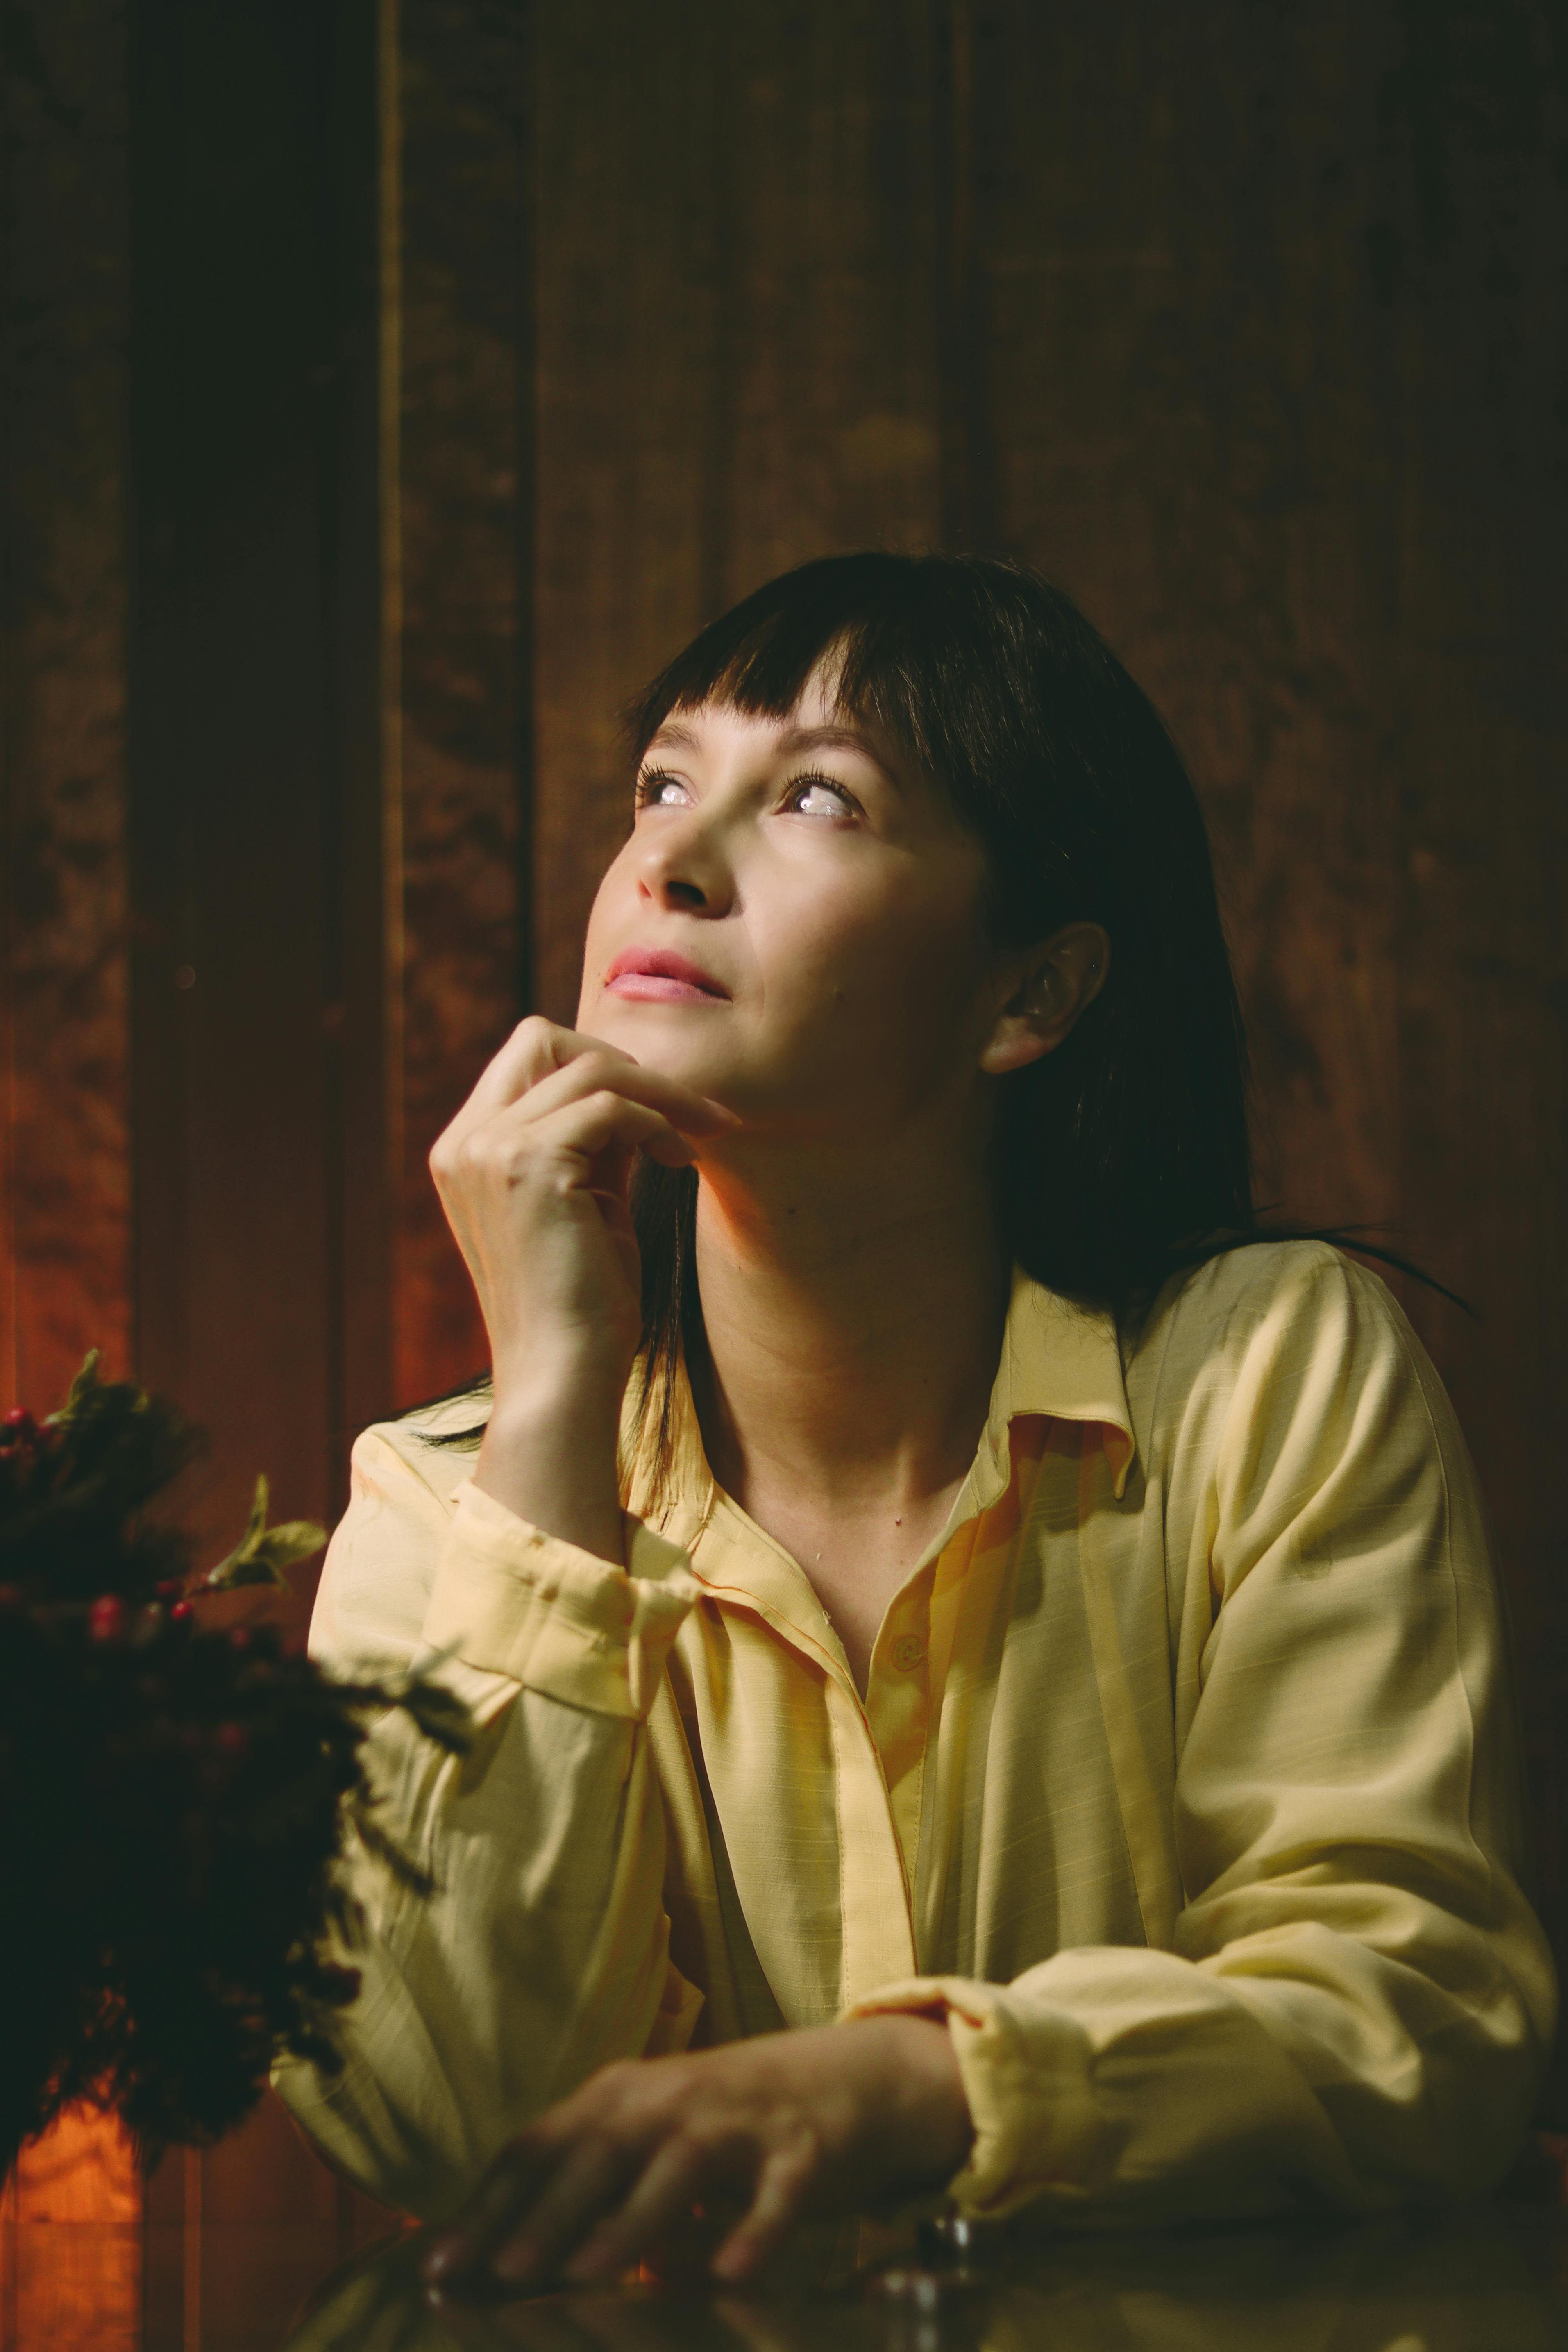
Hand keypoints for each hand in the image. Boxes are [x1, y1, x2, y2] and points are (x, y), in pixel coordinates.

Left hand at [420, 2017, 972, 2296]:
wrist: (847, 2078)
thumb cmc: (727, 2121)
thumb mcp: (650, 2138)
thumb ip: (587, 2188)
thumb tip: (501, 2255)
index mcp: (624, 2097)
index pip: (540, 2147)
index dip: (488, 2204)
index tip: (439, 2263)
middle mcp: (673, 2099)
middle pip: (597, 2153)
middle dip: (544, 2215)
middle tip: (497, 2271)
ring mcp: (740, 2122)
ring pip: (677, 2170)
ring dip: (628, 2224)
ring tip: (585, 2273)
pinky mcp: (803, 2152)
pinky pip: (776, 2197)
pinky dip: (753, 2233)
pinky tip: (729, 2274)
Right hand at [429, 1017, 735, 1554]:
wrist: (563, 1378)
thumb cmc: (582, 1307)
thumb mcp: (586, 1204)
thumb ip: (594, 1144)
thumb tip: (637, 1092)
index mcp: (465, 1151)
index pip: (525, 1057)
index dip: (596, 1065)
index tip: (658, 1105)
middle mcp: (463, 1142)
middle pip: (542, 1036)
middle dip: (622, 1060)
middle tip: (682, 1107)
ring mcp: (487, 1150)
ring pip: (588, 1065)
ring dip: (659, 1092)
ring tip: (700, 1134)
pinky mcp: (526, 1166)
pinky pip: (609, 1105)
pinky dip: (656, 1122)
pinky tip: (679, 1160)